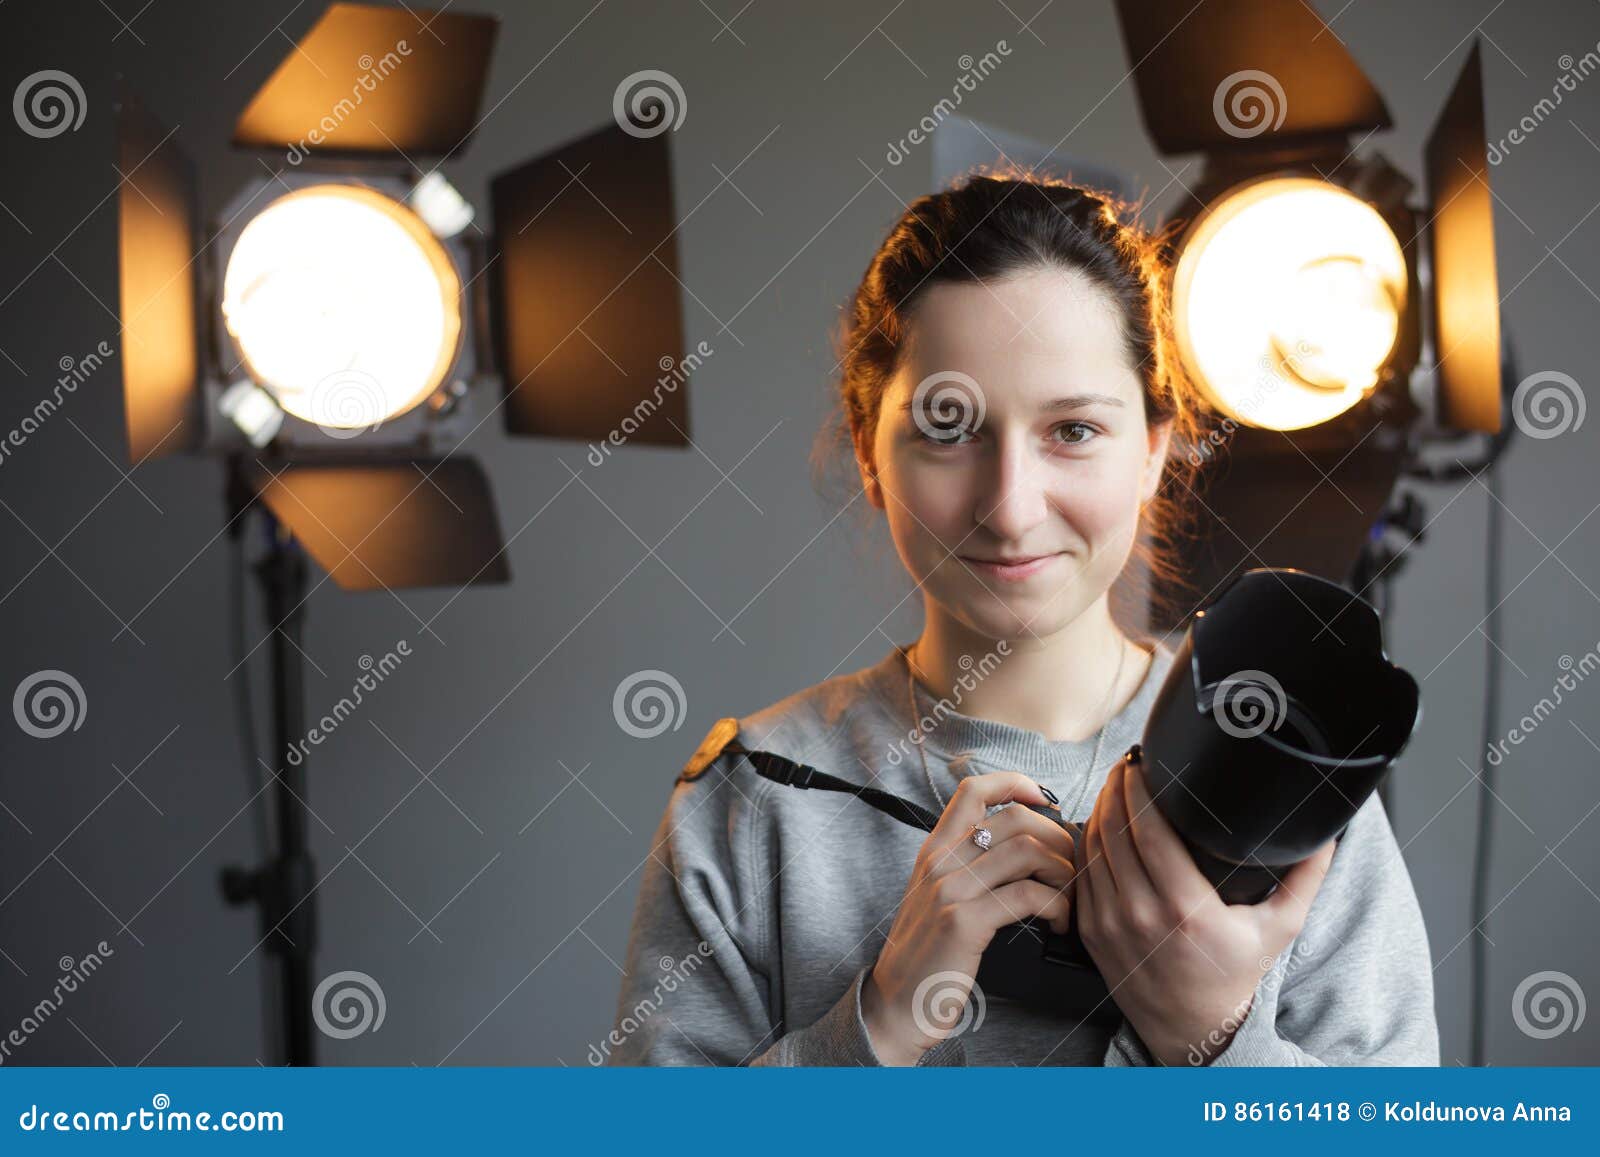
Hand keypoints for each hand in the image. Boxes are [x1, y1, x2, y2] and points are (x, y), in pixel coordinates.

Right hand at [861, 770, 1076, 1064]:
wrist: (896, 1006)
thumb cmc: (928, 957)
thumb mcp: (938, 898)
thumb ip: (968, 868)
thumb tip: (1023, 849)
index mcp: (934, 850)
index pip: (974, 789)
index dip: (1016, 782)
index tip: (1045, 799)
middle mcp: (940, 862)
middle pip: (1015, 818)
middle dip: (1059, 838)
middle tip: (1073, 869)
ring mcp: (950, 889)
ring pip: (1027, 851)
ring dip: (1064, 873)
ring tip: (1070, 898)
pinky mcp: (964, 922)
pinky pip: (1027, 895)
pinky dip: (1057, 906)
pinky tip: (1059, 922)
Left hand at [1075, 750, 1335, 1065]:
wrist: (1193, 1030)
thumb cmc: (1235, 975)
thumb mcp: (1279, 929)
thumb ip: (1305, 879)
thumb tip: (1329, 837)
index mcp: (1186, 910)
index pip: (1148, 832)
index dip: (1138, 790)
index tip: (1140, 762)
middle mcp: (1141, 916)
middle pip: (1115, 831)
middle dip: (1116, 789)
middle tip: (1127, 764)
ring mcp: (1110, 924)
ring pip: (1093, 848)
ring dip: (1100, 810)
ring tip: (1114, 785)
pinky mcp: (1091, 932)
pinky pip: (1082, 873)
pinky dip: (1088, 842)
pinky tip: (1099, 822)